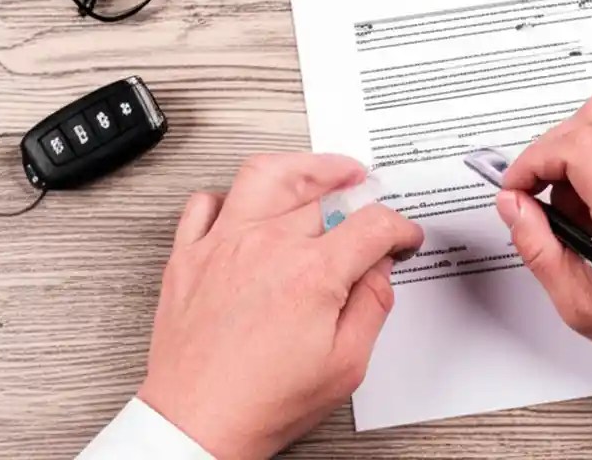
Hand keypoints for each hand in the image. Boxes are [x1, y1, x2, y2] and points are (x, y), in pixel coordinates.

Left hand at [138, 154, 423, 458]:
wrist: (197, 423)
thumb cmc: (263, 402)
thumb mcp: (346, 365)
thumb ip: (373, 306)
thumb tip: (380, 270)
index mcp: (312, 274)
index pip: (373, 223)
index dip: (400, 228)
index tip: (403, 238)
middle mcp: (266, 247)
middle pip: (326, 195)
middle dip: (360, 196)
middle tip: (369, 209)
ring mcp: (222, 245)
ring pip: (265, 175)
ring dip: (302, 168)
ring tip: (322, 174)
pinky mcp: (188, 257)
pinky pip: (204, 204)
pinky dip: (231, 197)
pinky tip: (249, 206)